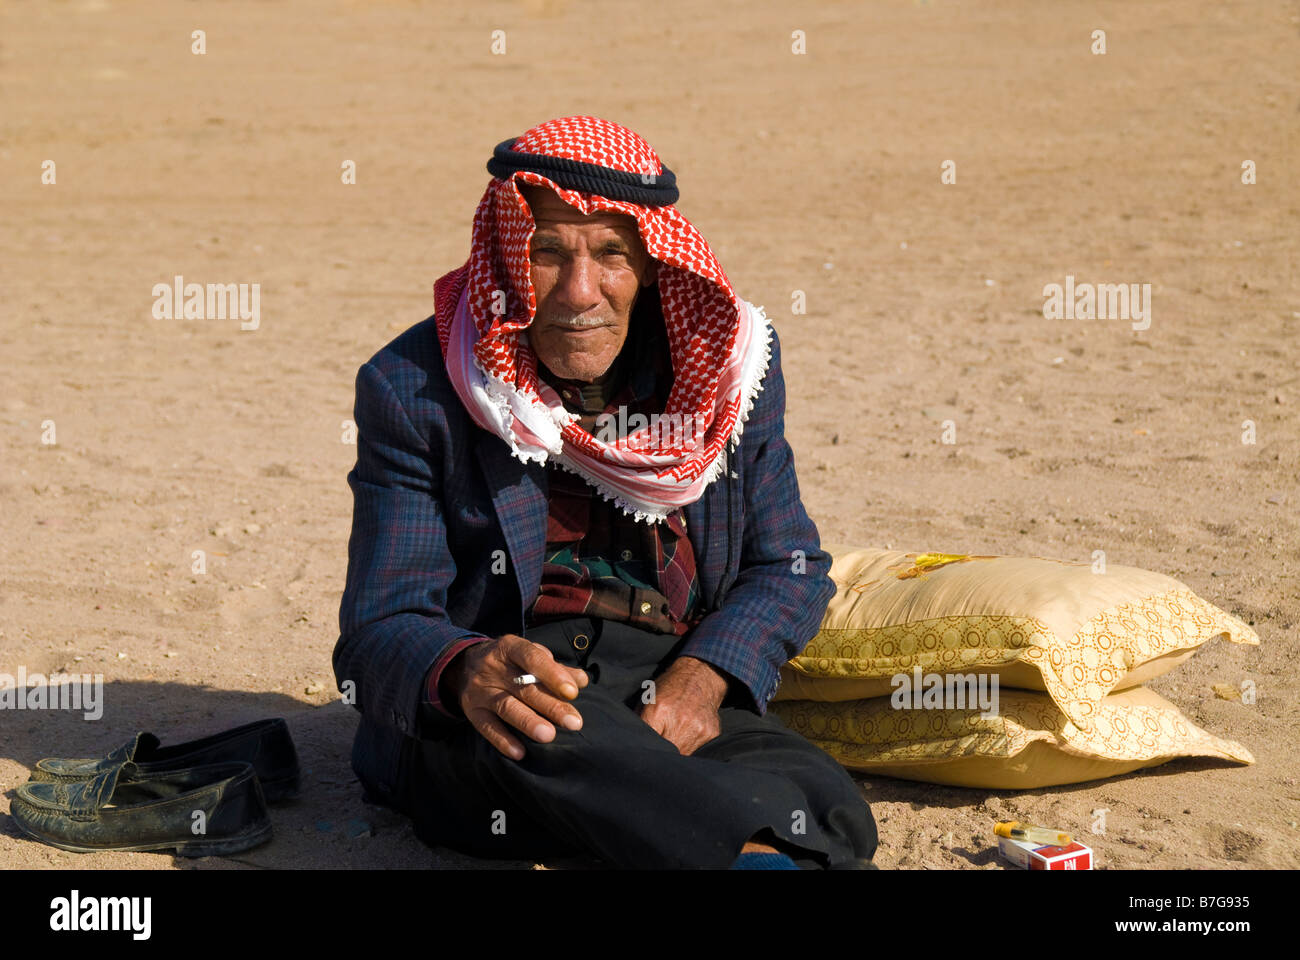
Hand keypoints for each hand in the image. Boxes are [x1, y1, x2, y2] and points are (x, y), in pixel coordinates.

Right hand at [445, 634, 587, 760]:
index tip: (572, 692)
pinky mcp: (472, 711)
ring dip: (528, 722)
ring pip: (506, 707)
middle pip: (524, 687)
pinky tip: (520, 753)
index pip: (532, 657)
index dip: (553, 674)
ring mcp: (481, 690)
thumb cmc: (510, 662)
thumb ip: (555, 668)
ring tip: (549, 735)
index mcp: (510, 647)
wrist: (464, 666)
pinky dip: (503, 740)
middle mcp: (493, 667)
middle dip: (551, 705)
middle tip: (574, 722)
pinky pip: (487, 727)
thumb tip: (581, 681)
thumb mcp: (528, 655)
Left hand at [638, 656, 727, 754]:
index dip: (645, 749)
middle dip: (662, 753)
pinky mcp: (711, 733)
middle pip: (666, 754)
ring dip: (676, 752)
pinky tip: (688, 732)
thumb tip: (633, 744)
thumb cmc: (669, 688)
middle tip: (660, 745)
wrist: (699, 675)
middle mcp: (680, 721)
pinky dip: (689, 746)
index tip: (645, 750)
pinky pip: (697, 751)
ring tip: (674, 736)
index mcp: (658, 712)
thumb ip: (639, 722)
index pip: (648, 744)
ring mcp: (698, 728)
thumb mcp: (647, 699)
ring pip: (682, 756)